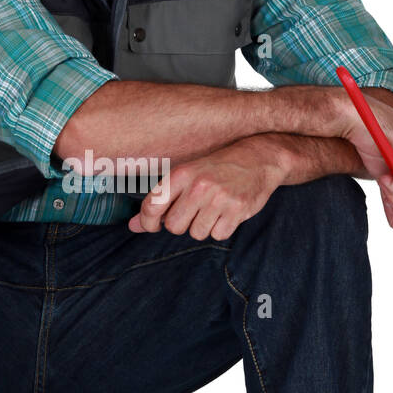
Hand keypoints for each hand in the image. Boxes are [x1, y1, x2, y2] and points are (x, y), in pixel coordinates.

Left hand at [127, 141, 287, 238]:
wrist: (259, 157)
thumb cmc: (217, 168)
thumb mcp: (187, 176)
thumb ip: (160, 200)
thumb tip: (134, 226)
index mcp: (181, 174)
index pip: (152, 207)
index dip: (147, 223)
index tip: (152, 225)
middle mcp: (198, 186)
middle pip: (174, 227)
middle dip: (181, 225)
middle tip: (192, 212)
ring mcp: (219, 198)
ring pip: (197, 233)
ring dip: (203, 226)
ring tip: (213, 209)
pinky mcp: (237, 209)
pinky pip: (218, 235)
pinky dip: (221, 228)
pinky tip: (226, 212)